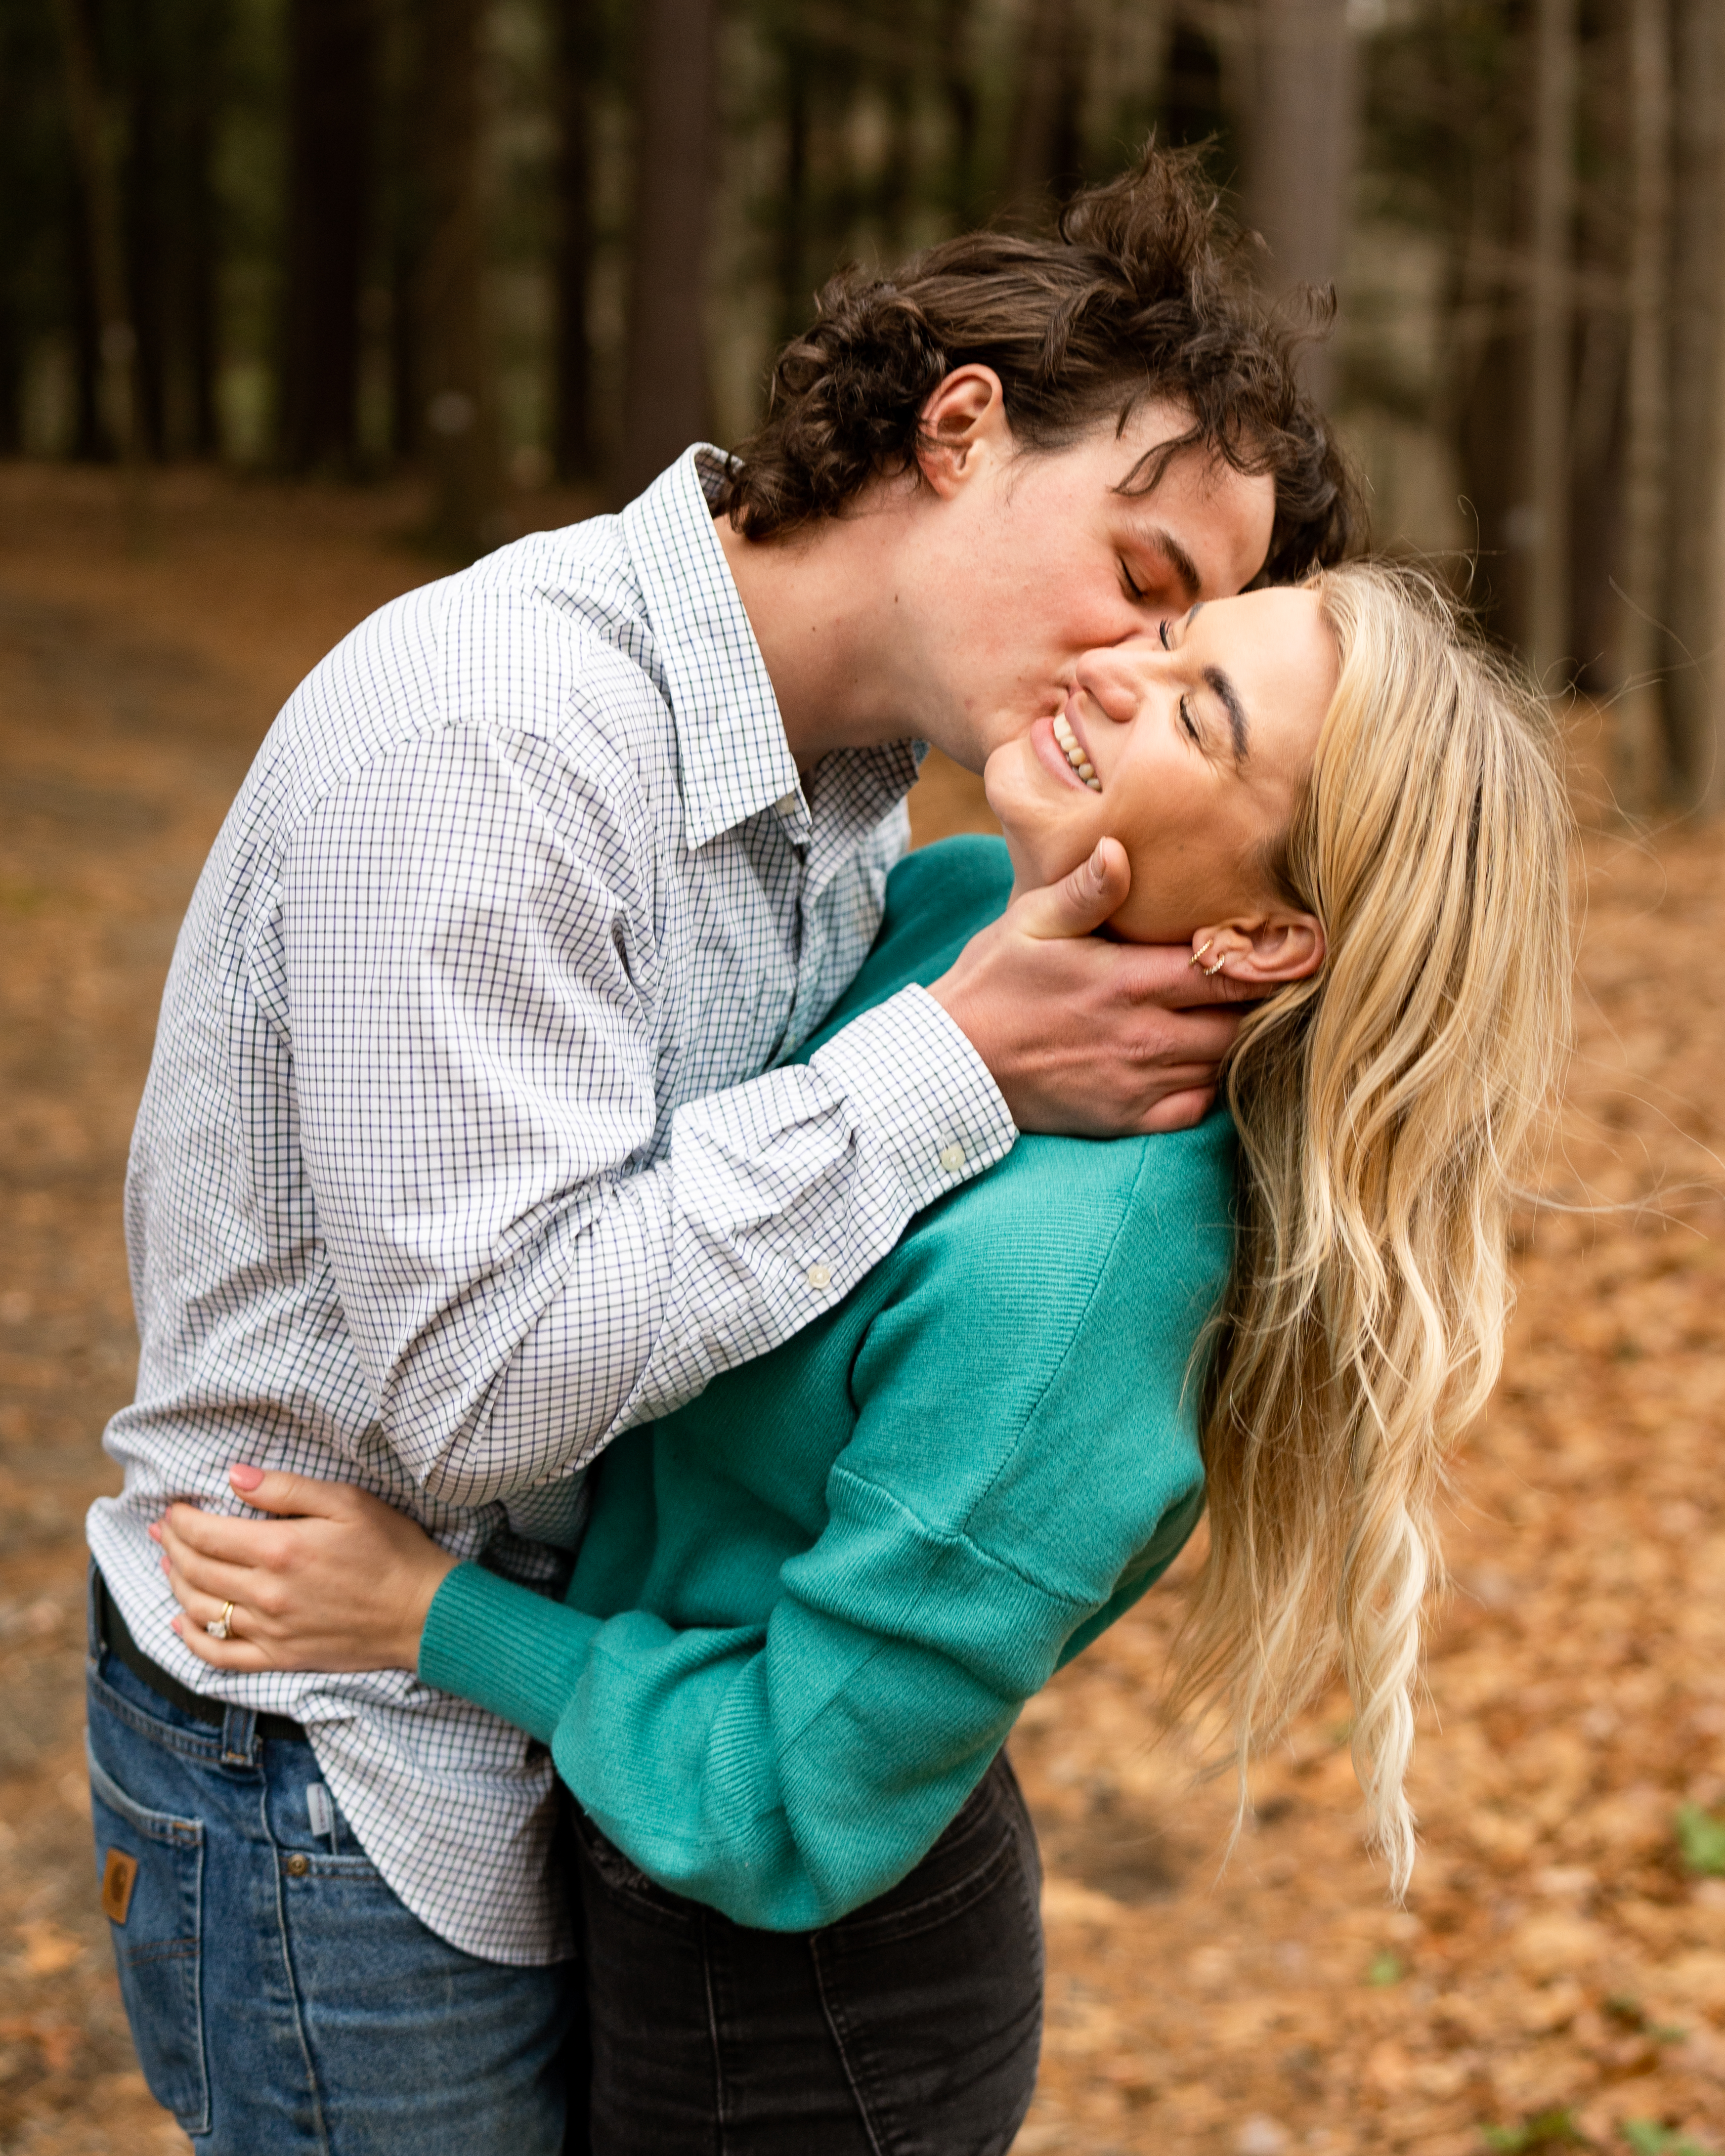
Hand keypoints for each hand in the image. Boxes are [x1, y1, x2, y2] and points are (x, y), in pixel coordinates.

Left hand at [153, 1464, 459, 1674]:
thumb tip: (235, 1475)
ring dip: (176, 1585)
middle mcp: (267, 1594)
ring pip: (201, 1610)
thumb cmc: (392, 1548)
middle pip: (197, 1570)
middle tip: (162, 1531)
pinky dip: (191, 1641)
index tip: (174, 1508)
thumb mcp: (348, 1501)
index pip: (207, 1534)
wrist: (424, 1611)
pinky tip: (180, 1624)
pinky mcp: (281, 1657)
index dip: (182, 1520)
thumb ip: (287, 1489)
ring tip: (169, 1565)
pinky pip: (220, 1656)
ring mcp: (271, 1630)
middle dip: (172, 1547)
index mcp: (280, 1549)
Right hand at [929, 840, 1245, 1135]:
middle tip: (1264, 982)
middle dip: (1255, 1003)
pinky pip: (1195, 1109)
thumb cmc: (992, 983)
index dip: (1262, 961)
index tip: (1285, 948)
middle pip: (1236, 1022)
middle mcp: (1143, 1036)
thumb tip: (1119, 848)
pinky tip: (1201, 1062)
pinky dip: (1210, 1087)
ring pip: (1221, 1065)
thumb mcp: (1029, 921)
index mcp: (1128, 981)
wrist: (953, 1062)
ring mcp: (1137, 1083)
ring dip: (1235, 1043)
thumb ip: (1084, 890)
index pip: (1225, 971)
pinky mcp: (1126, 1118)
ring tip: (1238, 1016)